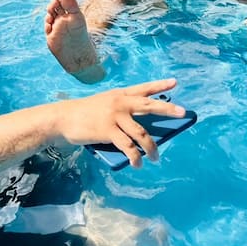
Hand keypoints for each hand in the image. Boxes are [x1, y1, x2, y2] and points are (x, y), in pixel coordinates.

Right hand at [59, 78, 184, 168]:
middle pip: (149, 105)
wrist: (64, 118)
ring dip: (151, 147)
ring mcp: (114, 116)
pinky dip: (135, 157)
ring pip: (141, 132)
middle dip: (167, 109)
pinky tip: (138, 163)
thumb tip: (141, 131)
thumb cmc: (86, 114)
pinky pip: (128, 146)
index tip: (175, 82)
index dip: (160, 85)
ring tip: (157, 158)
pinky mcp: (108, 131)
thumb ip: (122, 112)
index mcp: (120, 94)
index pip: (144, 88)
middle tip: (183, 112)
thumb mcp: (105, 104)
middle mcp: (120, 102)